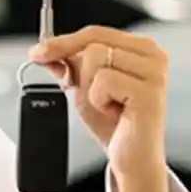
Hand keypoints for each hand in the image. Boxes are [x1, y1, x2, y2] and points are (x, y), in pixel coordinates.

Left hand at [29, 26, 170, 191]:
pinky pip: (102, 81)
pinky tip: (115, 113)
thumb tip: (44, 50)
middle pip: (93, 42)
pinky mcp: (149, 92)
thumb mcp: (84, 87)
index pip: (95, 32)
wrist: (131, 159)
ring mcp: (154, 73)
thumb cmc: (113, 123)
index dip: (62, 41)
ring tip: (108, 105)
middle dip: (77, 69)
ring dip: (90, 88)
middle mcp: (153, 55)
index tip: (36, 52)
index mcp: (142, 49)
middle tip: (87, 93)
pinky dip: (98, 100)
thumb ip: (68, 65)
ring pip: (94, 58)